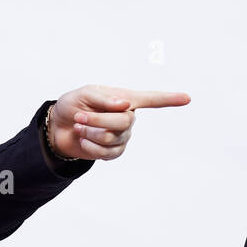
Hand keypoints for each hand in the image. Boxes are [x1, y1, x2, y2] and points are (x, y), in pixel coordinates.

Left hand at [47, 85, 190, 160]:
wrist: (59, 127)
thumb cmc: (73, 104)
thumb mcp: (84, 94)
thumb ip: (104, 98)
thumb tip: (125, 104)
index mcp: (124, 99)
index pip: (150, 100)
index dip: (168, 99)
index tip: (187, 98)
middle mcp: (127, 117)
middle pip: (124, 122)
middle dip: (97, 120)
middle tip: (79, 116)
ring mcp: (122, 136)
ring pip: (113, 138)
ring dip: (90, 132)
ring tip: (79, 126)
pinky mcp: (114, 152)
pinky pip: (106, 153)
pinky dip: (90, 145)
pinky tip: (83, 139)